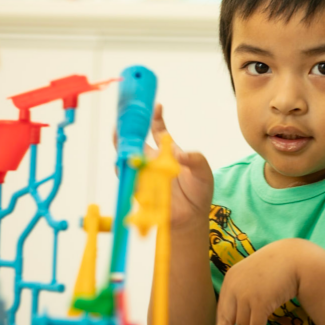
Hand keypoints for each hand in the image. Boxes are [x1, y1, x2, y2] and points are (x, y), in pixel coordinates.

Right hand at [114, 104, 212, 230]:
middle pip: (135, 140)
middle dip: (127, 127)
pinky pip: (125, 175)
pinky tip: (123, 159)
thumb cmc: (198, 192)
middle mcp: (153, 160)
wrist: (191, 218)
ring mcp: (145, 173)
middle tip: (125, 116)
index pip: (158, 131)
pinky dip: (122, 166)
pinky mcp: (139, 188)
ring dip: (122, 144)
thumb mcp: (203, 171)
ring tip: (121, 133)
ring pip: (126, 155)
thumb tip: (178, 153)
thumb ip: (195, 159)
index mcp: (168, 153)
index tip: (157, 106)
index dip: (155, 118)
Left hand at [205, 238, 312, 324]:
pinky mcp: (260, 303)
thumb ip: (242, 288)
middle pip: (224, 320)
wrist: (294, 258)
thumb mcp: (253, 274)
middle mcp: (234, 288)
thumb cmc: (276, 266)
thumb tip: (237, 309)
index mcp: (230, 280)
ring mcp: (246, 296)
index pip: (222, 309)